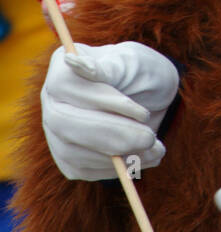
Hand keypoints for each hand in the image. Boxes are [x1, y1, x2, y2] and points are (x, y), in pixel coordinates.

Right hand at [42, 42, 178, 180]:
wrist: (149, 96)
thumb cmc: (139, 72)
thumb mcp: (132, 63)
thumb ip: (106, 67)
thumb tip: (73, 62)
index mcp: (64, 67)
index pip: (66, 85)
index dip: (102, 100)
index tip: (143, 113)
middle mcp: (52, 101)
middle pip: (63, 122)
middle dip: (110, 133)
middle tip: (149, 138)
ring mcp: (55, 132)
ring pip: (72, 151)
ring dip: (118, 155)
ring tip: (156, 148)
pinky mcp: (67, 158)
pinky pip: (84, 169)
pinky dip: (115, 168)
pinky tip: (143, 157)